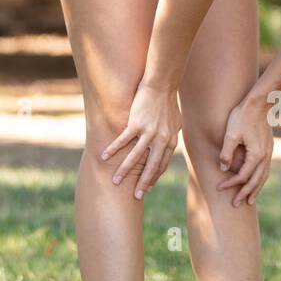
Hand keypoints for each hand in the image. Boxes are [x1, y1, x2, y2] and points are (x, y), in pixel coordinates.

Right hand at [101, 81, 181, 199]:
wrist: (162, 84)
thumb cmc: (168, 101)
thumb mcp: (175, 122)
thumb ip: (171, 135)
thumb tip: (168, 144)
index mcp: (171, 141)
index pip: (161, 165)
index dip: (153, 178)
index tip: (147, 188)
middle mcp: (161, 140)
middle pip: (151, 167)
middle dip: (143, 183)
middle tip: (136, 196)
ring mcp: (149, 132)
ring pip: (135, 157)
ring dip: (124, 170)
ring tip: (116, 181)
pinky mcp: (137, 124)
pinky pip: (123, 140)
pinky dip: (113, 149)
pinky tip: (104, 156)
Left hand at [216, 97, 273, 206]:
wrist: (258, 103)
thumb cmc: (242, 117)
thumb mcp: (231, 134)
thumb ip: (227, 153)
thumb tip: (223, 169)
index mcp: (256, 155)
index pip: (242, 176)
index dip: (230, 184)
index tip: (219, 188)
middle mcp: (265, 157)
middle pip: (255, 181)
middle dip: (245, 193)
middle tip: (236, 205)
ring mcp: (269, 153)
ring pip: (263, 177)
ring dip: (255, 189)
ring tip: (249, 200)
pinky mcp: (268, 148)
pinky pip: (265, 169)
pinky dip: (260, 178)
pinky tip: (255, 181)